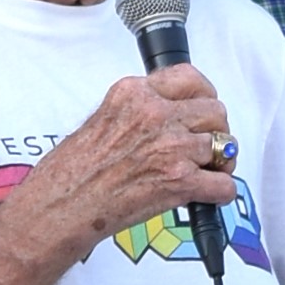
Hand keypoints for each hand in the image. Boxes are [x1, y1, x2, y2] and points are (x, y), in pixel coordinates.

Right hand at [7, 65, 239, 255]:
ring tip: (207, 172)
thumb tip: (167, 116)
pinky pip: (223, 184)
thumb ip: (136, 111)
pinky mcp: (179, 181)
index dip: (204, 95)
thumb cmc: (70, 172)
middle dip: (215, 129)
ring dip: (220, 161)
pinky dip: (220, 193)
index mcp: (133, 93)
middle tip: (206, 146)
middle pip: (214, 110)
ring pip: (224, 144)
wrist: (60, 206)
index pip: (189, 77)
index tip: (203, 106)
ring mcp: (171, 146)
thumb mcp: (101, 119)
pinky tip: (206, 196)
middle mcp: (155, 114)